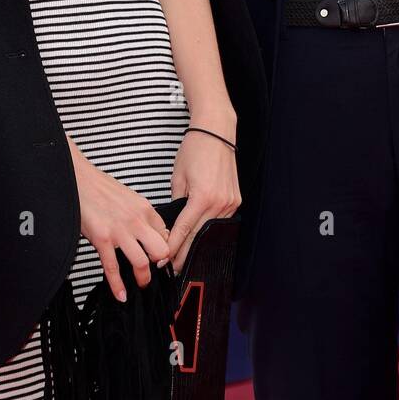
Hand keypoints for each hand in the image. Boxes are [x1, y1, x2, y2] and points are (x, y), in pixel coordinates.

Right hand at [69, 142, 169, 301]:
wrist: (77, 179)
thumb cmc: (100, 188)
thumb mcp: (128, 197)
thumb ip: (140, 215)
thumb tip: (148, 234)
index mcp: (145, 208)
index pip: (166, 235)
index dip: (165, 249)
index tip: (161, 259)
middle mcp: (136, 220)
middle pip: (161, 250)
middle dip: (160, 265)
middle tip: (155, 272)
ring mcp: (119, 231)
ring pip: (141, 262)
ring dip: (143, 278)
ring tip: (141, 284)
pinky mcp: (102, 239)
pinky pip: (112, 268)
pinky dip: (118, 286)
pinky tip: (121, 295)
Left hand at [164, 117, 240, 273]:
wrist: (216, 132)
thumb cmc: (195, 149)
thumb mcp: (178, 177)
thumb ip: (176, 202)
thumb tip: (173, 222)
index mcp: (202, 197)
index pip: (184, 230)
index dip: (172, 248)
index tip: (163, 261)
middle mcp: (220, 203)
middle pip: (199, 236)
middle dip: (184, 253)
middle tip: (172, 267)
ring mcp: (230, 202)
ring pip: (210, 231)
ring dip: (197, 243)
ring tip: (183, 256)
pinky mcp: (235, 200)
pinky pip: (220, 221)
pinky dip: (208, 230)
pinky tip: (199, 238)